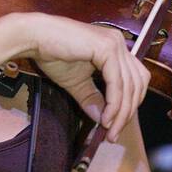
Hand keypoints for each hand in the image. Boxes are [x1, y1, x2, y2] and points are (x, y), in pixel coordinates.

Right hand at [22, 11, 149, 142]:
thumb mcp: (77, 83)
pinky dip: (114, 103)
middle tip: (113, 134)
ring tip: (109, 129)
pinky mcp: (107, 48)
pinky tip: (105, 118)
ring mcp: (115, 44)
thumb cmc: (52, 55)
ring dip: (121, 112)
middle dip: (128, 112)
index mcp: (115, 49)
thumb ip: (93, 99)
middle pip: (138, 83)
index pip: (135, 79)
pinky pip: (117, 83)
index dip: (130, 105)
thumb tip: (104, 120)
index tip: (116, 126)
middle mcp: (119, 43)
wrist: (34, 38)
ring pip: (129, 85)